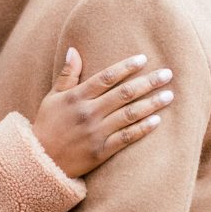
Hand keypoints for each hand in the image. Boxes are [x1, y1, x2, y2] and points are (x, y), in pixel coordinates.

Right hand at [28, 48, 173, 178]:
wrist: (40, 162)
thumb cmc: (47, 125)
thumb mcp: (52, 97)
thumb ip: (67, 74)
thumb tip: (73, 49)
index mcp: (76, 97)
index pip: (106, 77)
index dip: (126, 67)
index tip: (144, 59)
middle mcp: (88, 113)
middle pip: (124, 94)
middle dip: (148, 82)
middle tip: (167, 74)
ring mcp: (96, 133)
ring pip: (129, 115)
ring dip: (151, 104)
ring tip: (169, 95)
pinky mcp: (101, 151)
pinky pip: (126, 138)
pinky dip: (142, 129)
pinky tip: (157, 120)